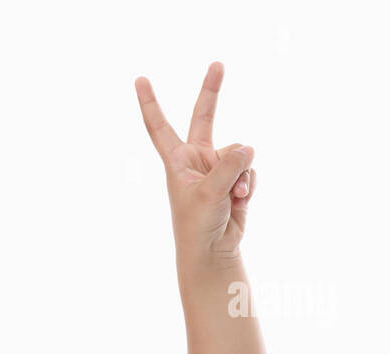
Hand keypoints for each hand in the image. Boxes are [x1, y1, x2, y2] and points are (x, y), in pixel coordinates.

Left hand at [135, 61, 256, 260]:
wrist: (212, 252)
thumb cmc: (198, 226)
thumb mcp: (209, 194)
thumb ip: (228, 166)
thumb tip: (248, 147)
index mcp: (176, 162)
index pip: (159, 126)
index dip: (150, 103)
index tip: (139, 80)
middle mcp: (195, 160)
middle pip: (204, 118)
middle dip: (211, 92)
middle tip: (218, 64)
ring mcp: (216, 168)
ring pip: (240, 153)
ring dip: (241, 174)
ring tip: (231, 196)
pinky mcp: (234, 179)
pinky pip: (249, 169)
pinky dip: (249, 184)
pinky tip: (240, 200)